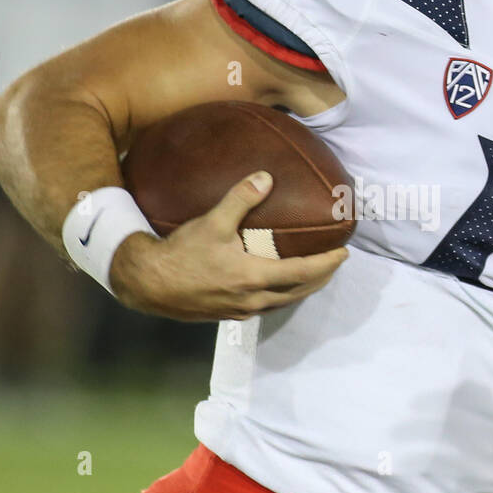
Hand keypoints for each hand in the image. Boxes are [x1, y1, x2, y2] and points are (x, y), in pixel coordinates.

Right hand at [109, 171, 347, 320]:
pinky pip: (265, 306)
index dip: (327, 263)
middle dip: (321, 278)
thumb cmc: (181, 253)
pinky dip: (281, 295)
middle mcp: (253, 299)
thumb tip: (266, 177)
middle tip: (334, 263)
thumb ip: (240, 199)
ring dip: (302, 289)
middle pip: (300, 292)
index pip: (304, 272)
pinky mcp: (228, 315)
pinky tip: (276, 285)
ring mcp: (241, 310)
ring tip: (312, 274)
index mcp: (255, 277)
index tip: (344, 253)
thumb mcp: (212, 222)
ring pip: (284, 302)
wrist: (149, 284)